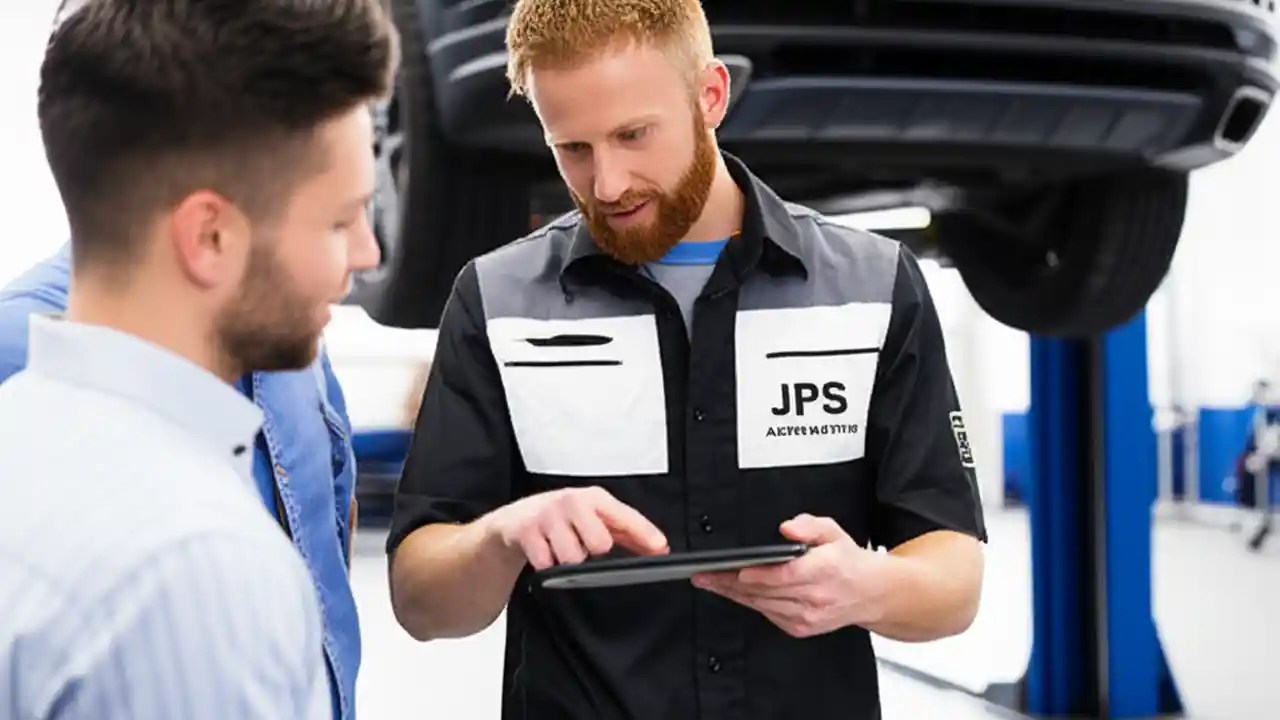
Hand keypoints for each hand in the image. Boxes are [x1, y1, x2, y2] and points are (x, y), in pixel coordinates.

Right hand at [484, 486, 668, 569]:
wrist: (515, 519)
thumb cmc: (563, 518)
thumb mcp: (595, 519)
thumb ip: (629, 533)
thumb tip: (659, 547)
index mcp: (594, 498)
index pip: (625, 516)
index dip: (644, 533)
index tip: (660, 547)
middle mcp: (572, 502)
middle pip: (599, 543)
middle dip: (592, 551)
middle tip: (582, 545)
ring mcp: (548, 516)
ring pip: (572, 557)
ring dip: (568, 559)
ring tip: (561, 548)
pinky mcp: (526, 531)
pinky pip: (546, 562)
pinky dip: (547, 563)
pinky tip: (544, 551)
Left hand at [692, 514, 887, 637]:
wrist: (870, 594)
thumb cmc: (848, 562)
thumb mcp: (833, 532)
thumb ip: (809, 525)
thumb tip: (788, 527)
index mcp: (822, 571)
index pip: (783, 576)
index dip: (756, 575)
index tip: (734, 571)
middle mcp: (814, 597)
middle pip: (764, 592)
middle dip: (731, 583)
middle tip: (705, 575)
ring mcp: (806, 616)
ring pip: (762, 605)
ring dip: (733, 595)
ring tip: (710, 583)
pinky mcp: (800, 628)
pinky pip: (768, 615)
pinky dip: (750, 603)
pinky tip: (733, 593)